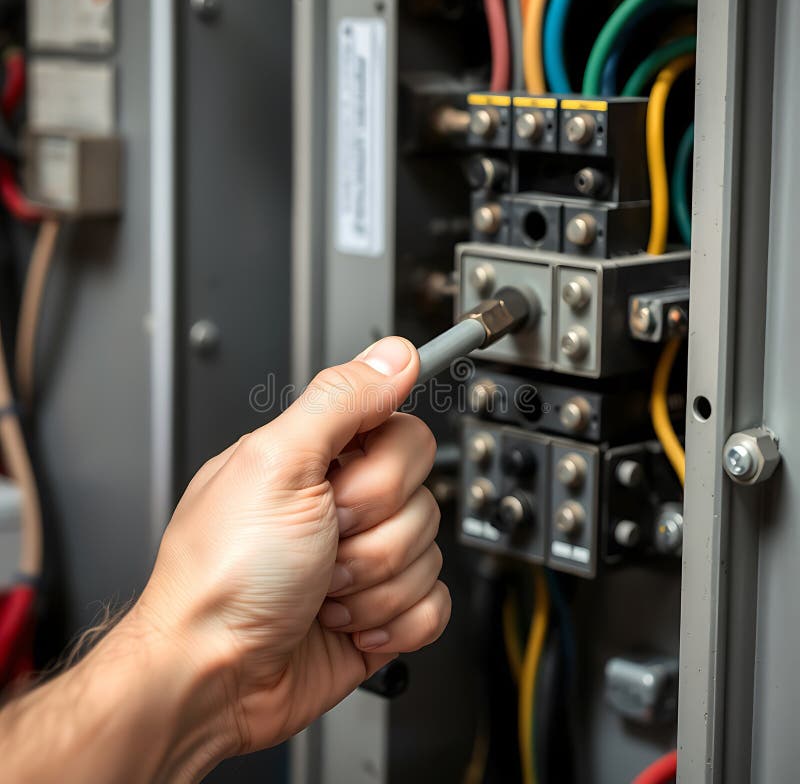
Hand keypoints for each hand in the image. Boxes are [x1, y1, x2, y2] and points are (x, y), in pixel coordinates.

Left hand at [138, 337, 450, 762]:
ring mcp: (364, 559)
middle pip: (422, 498)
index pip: (404, 435)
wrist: (210, 679)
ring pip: (429, 554)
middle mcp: (343, 504)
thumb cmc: (223, 576)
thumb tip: (394, 354)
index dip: (382, 473)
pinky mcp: (381, 609)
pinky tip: (347, 623)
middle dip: (371, 536)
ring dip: (373, 586)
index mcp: (319, 458)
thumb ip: (341, 400)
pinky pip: (433, 605)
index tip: (343, 493)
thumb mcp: (277, 466)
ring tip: (319, 592)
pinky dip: (394, 622)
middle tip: (321, 544)